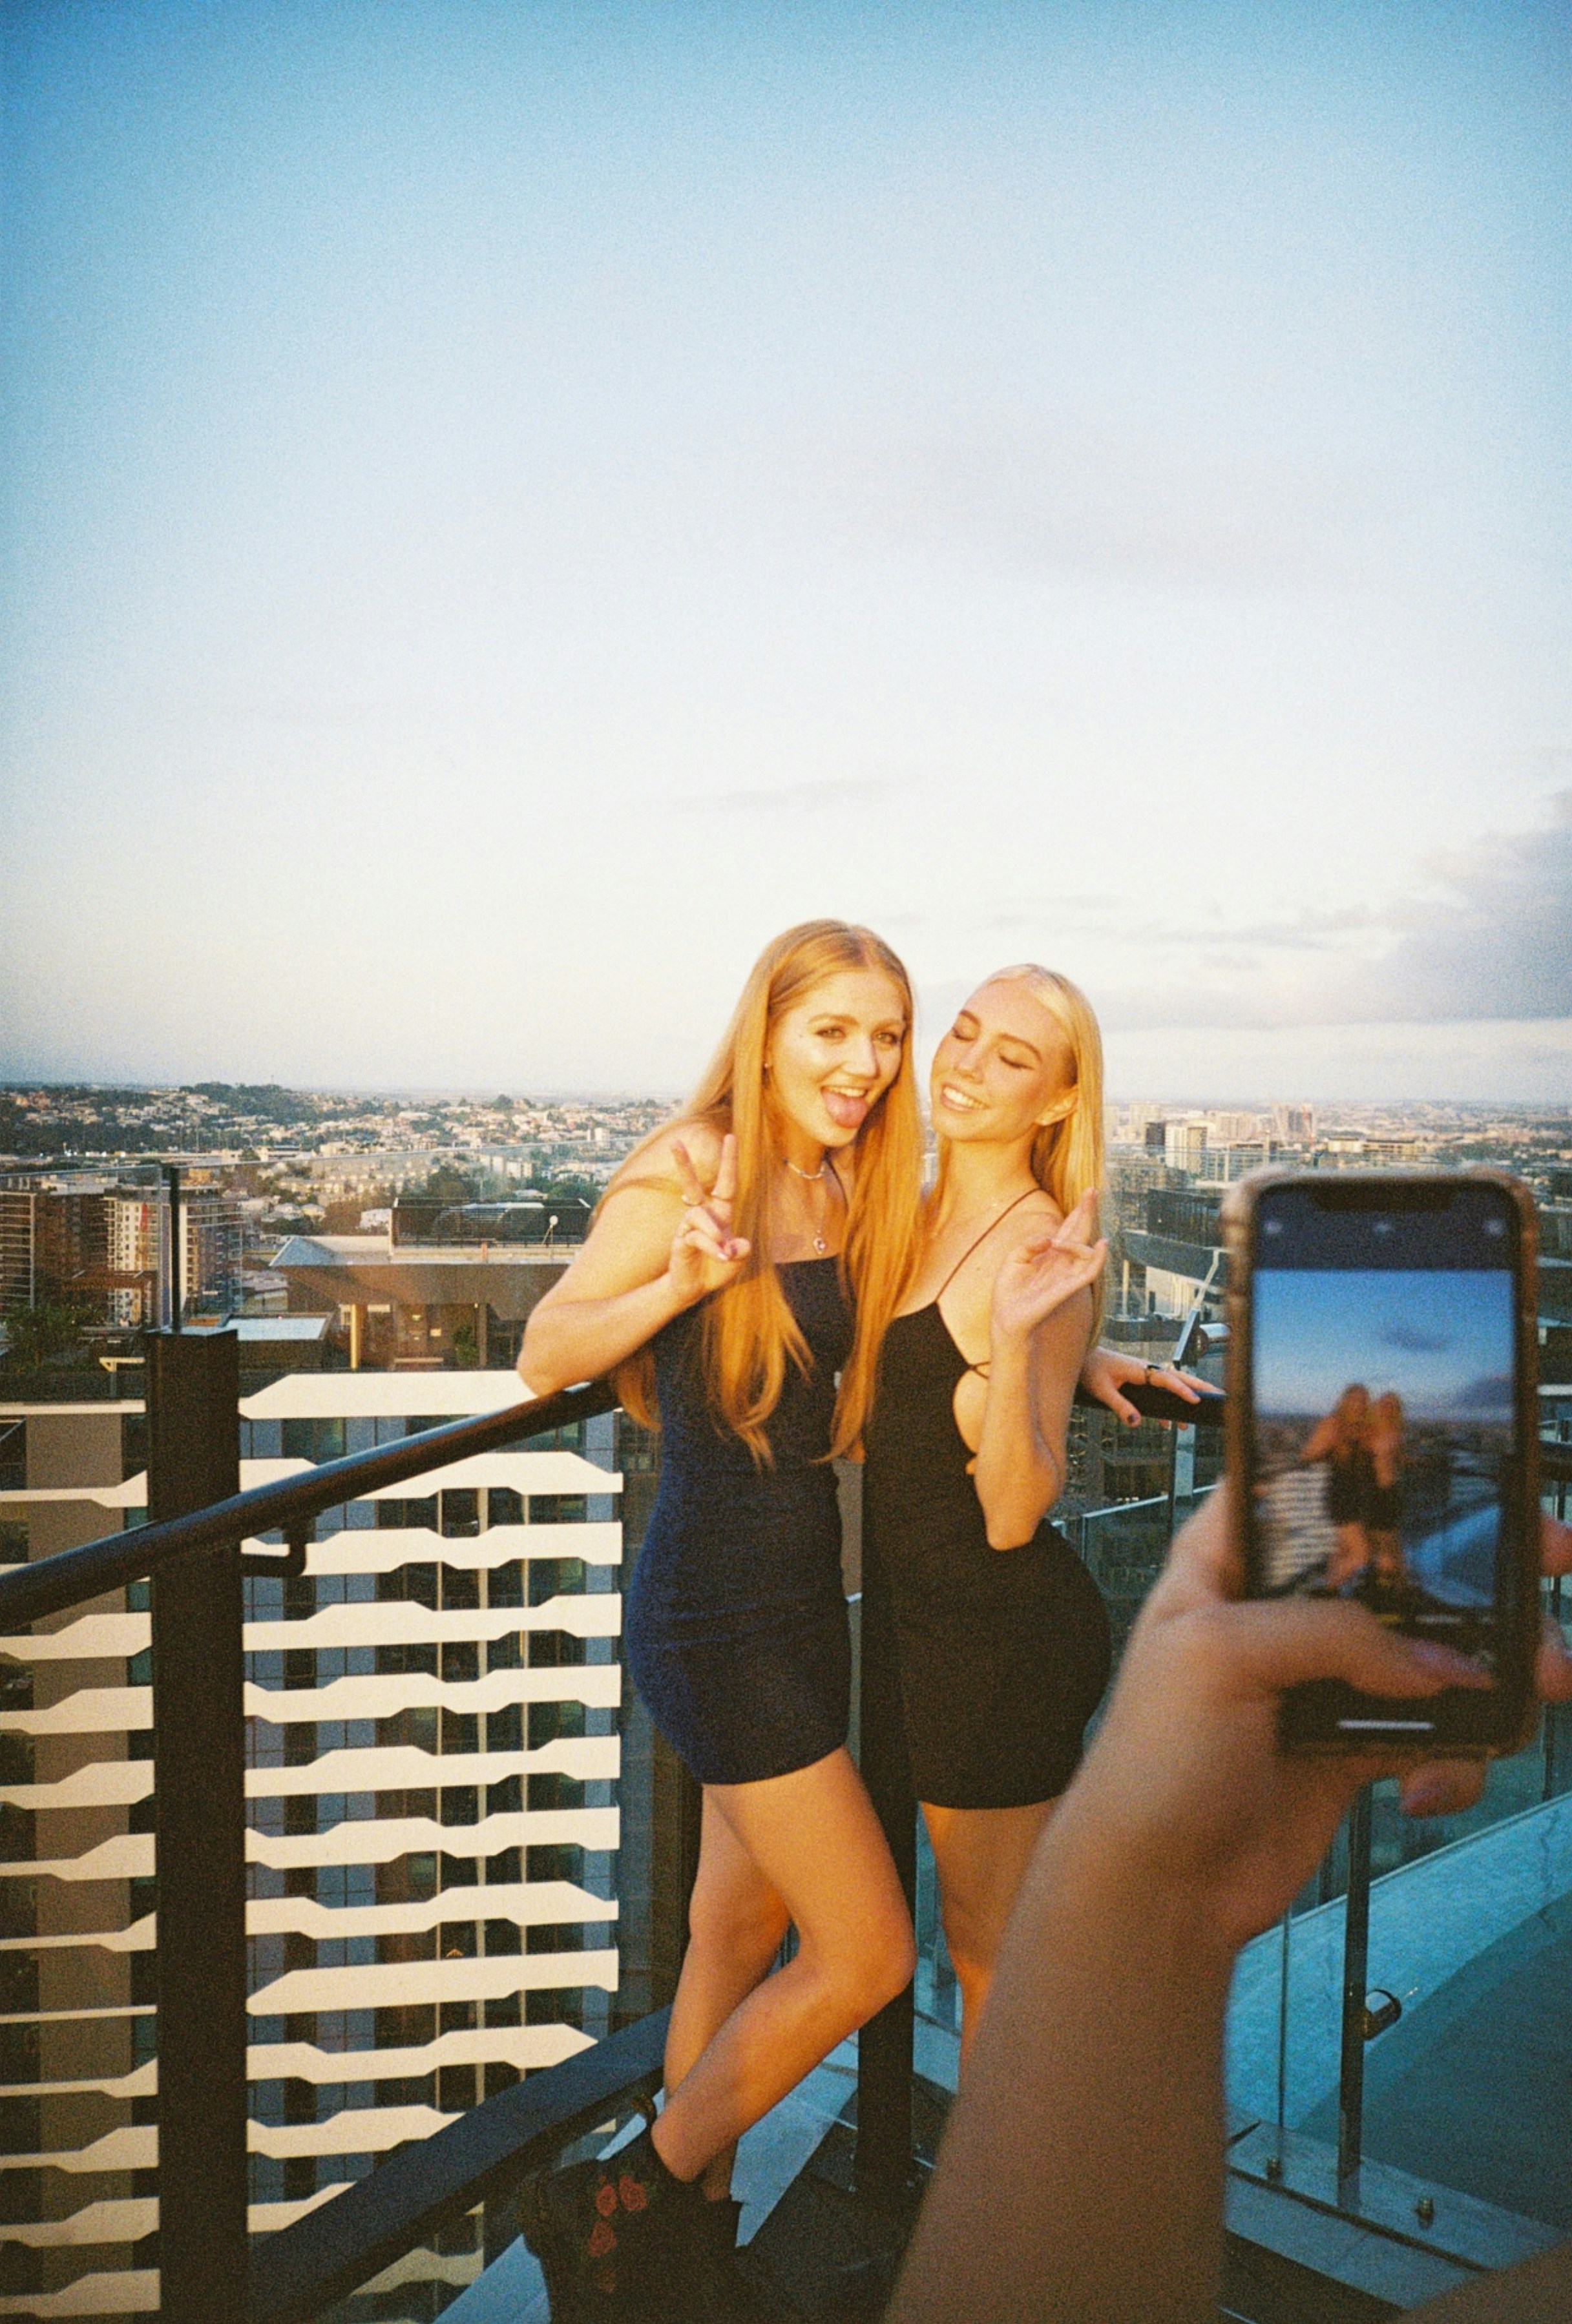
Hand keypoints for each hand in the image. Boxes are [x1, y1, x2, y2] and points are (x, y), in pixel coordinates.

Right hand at [667, 1133, 750, 1307]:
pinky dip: (708, 1245)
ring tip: (722, 1251)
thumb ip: (740, 1251)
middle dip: (682, 1164)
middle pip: (690, 1185)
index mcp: (720, 1212)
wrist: (696, 1287)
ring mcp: (688, 1226)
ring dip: (713, 1232)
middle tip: (674, 1143)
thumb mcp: (737, 1260)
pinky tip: (718, 1255)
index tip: (730, 1136)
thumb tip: (735, 1244)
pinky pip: (694, 1236)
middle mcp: (703, 1214)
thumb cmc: (717, 1267)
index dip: (729, 1161)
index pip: (726, 1183)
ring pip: (697, 1215)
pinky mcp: (681, 1240)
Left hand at [990, 1190, 1107, 1344]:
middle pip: (1080, 1234)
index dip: (1078, 1212)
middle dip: (1086, 1212)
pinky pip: (1088, 1273)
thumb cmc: (1009, 1294)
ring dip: (1083, 1232)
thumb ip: (1029, 1245)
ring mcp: (1067, 1276)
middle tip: (1093, 1190)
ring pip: (1086, 1250)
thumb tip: (1049, 1238)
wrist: (1006, 1319)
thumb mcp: (1013, 1260)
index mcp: (1050, 1256)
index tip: (1088, 1192)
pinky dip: (1097, 1259)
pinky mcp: (1067, 1289)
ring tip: (1076, 1220)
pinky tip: (1103, 1243)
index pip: (1069, 1230)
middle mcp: (1062, 1264)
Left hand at [1060, 1488, 1571, 1956]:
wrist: (1160, 1889)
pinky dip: (1456, 1759)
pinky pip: (1439, 1733)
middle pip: (1401, 1562)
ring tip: (1547, 1682)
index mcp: (1230, 1558)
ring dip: (1499, 1668)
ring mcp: (1327, 1676)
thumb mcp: (1219, 1657)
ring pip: (1438, 1648)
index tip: (1464, 1464)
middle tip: (1553, 1556)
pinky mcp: (1358, 1742)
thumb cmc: (1152, 1761)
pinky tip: (1423, 1791)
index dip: (1382, 1463)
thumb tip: (1437, 1664)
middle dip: (1483, 1564)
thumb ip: (1333, 1635)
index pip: (1309, 1480)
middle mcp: (1284, 1606)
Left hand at [1081, 1344, 1218, 1426]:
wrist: (1080, 1356)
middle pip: (1177, 1377)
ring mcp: (1143, 1374)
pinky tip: (1167, 1425)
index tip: (1196, 1401)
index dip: (1182, 1390)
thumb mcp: (1101, 1390)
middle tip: (1217, 1395)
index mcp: (1138, 1369)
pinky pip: (1159, 1392)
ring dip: (1184, 1399)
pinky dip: (1167, 1406)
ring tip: (1192, 1422)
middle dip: (1198, 1387)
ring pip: (1171, 1386)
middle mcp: (1145, 1369)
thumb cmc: (1089, 1369)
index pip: (1166, 1379)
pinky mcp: (1139, 1380)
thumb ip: (1119, 1405)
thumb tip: (1136, 1423)